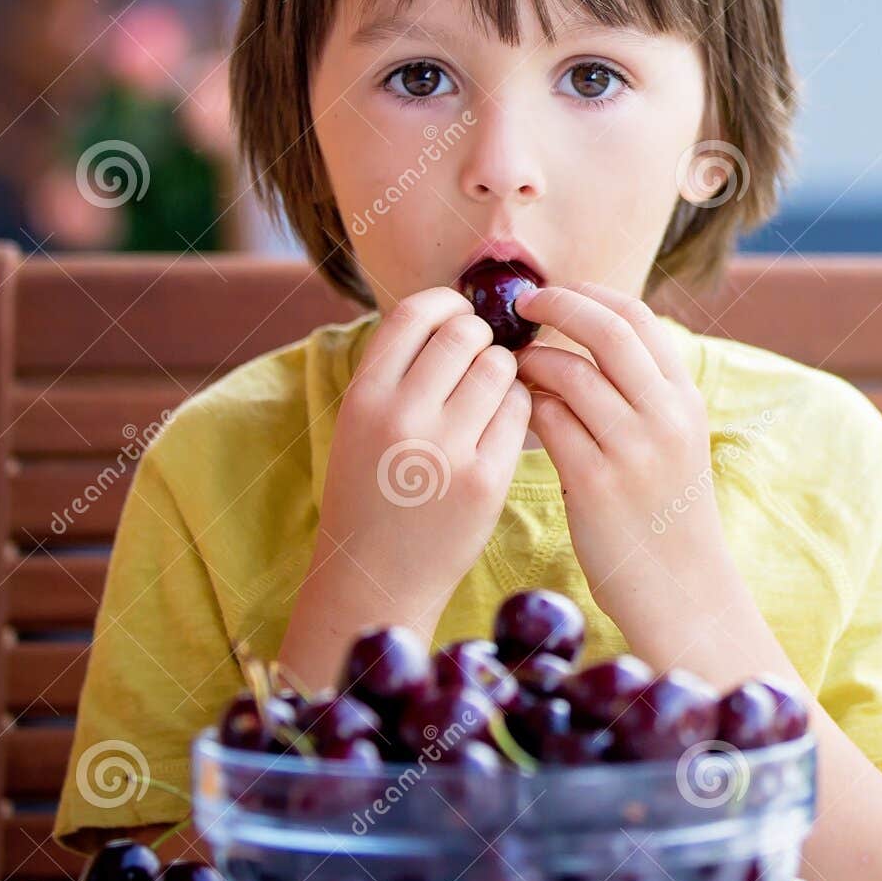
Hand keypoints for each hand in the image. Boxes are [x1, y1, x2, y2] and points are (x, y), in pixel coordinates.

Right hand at [307, 286, 531, 643]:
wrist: (374, 576)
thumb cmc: (372, 489)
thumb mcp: (361, 422)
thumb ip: (398, 372)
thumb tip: (456, 313)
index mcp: (364, 396)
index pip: (415, 314)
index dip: (446, 304)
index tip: (458, 318)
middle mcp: (401, 417)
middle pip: (465, 334)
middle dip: (481, 340)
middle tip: (479, 363)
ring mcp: (445, 449)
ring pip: (500, 368)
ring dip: (503, 374)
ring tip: (489, 399)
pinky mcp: (484, 480)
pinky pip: (520, 412)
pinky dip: (517, 410)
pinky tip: (501, 428)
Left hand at [512, 282, 729, 648]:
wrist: (681, 591)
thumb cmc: (663, 515)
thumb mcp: (673, 445)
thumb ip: (641, 396)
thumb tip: (586, 342)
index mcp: (685, 400)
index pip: (639, 318)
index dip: (591, 294)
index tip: (556, 294)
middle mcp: (666, 417)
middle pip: (606, 330)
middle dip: (557, 306)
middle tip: (520, 307)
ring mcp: (633, 450)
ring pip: (572, 372)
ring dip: (533, 362)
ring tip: (514, 370)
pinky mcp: (596, 484)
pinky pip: (549, 421)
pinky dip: (527, 407)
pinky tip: (517, 414)